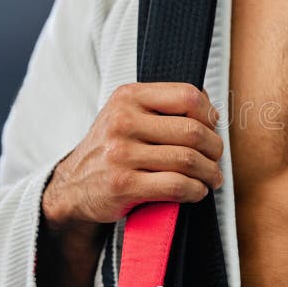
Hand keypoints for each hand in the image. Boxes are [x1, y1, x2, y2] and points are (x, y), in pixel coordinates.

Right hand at [42, 82, 224, 236]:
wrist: (72, 186)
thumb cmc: (111, 149)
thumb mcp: (127, 114)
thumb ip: (163, 106)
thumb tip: (211, 109)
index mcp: (128, 97)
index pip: (187, 96)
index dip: (209, 114)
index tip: (212, 128)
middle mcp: (122, 122)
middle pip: (193, 131)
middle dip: (214, 148)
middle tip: (215, 158)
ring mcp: (121, 154)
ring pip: (188, 160)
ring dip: (209, 172)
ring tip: (211, 177)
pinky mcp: (123, 185)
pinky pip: (176, 186)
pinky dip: (195, 190)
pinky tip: (196, 191)